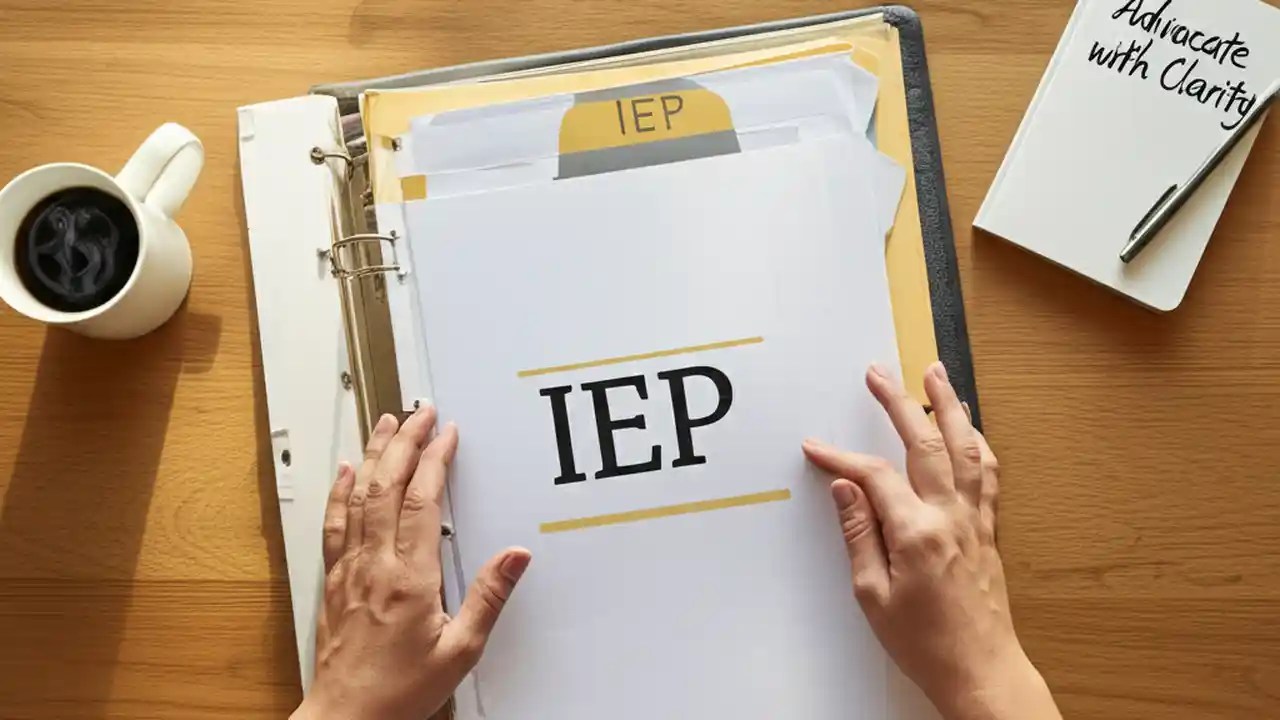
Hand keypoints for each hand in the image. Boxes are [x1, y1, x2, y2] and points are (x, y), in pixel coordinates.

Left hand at [292, 408, 531, 719]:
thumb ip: (489, 597)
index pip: (422, 500)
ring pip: (359, 497)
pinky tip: (347, 471)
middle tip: (421, 412)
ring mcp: (349, 570)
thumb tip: (517, 554)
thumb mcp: (461, 650)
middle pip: (388, 486)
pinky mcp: (333, 581)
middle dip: (406, 443)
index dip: (435, 460)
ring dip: (375, 455)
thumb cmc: (401, 692)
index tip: (448, 433)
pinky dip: (341, 492)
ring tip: (387, 423)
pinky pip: (335, 525)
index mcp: (411, 578)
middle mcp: (375, 565)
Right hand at [803, 363, 1059, 719]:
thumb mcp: (872, 595)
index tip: (816, 447)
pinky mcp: (989, 529)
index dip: (841, 456)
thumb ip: (859, 535)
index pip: (875, 476)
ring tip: (936, 373)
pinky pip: (988, 473)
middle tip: (878, 373)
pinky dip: (978, 442)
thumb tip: (846, 488)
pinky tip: (970, 427)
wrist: (980, 671)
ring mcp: (976, 520)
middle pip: (926, 442)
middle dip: (898, 401)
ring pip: (967, 447)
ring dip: (950, 406)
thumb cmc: (925, 643)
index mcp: (918, 533)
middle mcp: (952, 517)